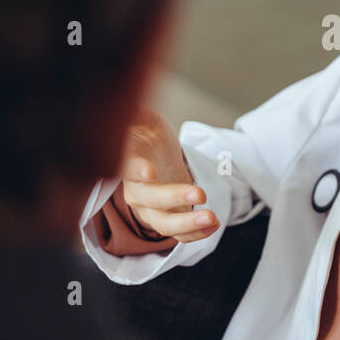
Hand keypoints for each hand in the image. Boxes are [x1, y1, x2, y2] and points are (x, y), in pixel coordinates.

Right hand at [119, 106, 219, 242]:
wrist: (156, 157)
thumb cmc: (148, 136)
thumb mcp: (146, 119)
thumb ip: (139, 115)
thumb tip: (131, 106)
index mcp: (127, 162)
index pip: (126, 167)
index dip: (136, 170)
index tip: (149, 171)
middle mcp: (135, 190)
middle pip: (149, 200)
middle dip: (174, 198)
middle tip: (199, 193)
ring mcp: (150, 209)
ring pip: (163, 223)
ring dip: (187, 224)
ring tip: (211, 217)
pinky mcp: (166, 219)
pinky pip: (179, 233)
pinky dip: (196, 233)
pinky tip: (214, 224)